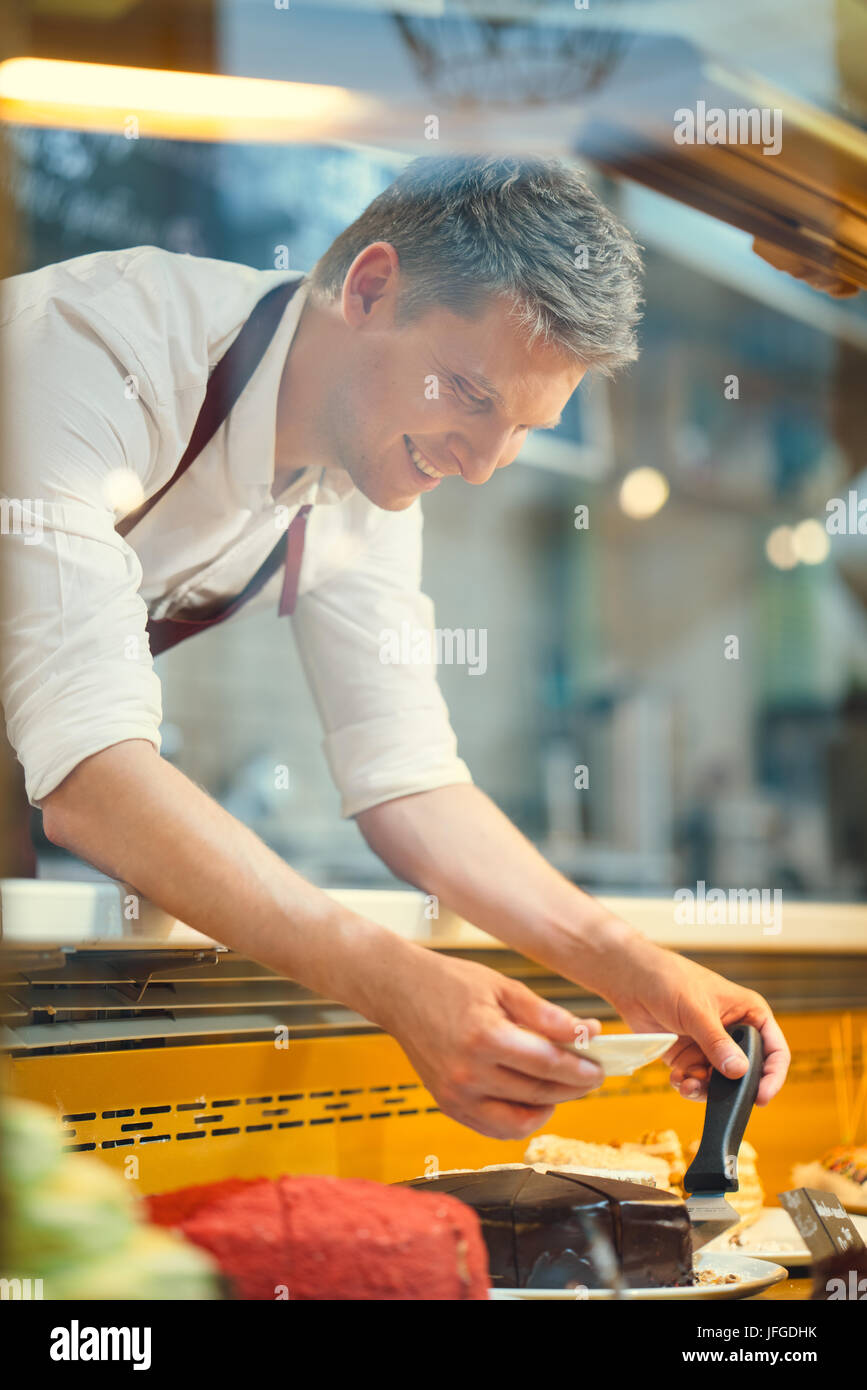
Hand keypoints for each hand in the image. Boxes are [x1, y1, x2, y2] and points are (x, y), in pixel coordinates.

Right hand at [376, 946, 603, 1138]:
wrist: (399, 991)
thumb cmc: (450, 982)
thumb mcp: (503, 986)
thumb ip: (546, 1014)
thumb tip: (587, 1033)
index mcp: (485, 1037)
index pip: (548, 1064)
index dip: (581, 1069)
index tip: (600, 1068)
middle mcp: (468, 1073)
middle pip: (538, 1093)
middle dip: (572, 1087)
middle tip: (590, 1075)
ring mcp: (455, 1095)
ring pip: (520, 1121)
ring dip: (549, 1106)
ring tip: (561, 1086)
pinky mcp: (448, 1105)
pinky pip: (495, 1128)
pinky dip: (520, 1118)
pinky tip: (531, 1097)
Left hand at [599, 939, 789, 1105]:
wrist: (632, 980)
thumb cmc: (669, 979)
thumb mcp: (696, 1010)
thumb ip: (716, 1042)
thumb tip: (740, 1071)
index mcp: (749, 1014)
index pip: (774, 1051)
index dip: (773, 1076)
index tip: (761, 1098)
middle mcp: (734, 1034)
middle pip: (747, 1074)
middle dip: (732, 1089)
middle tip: (716, 1096)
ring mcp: (711, 1048)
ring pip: (720, 1084)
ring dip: (705, 1091)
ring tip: (687, 1086)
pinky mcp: (689, 1057)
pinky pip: (696, 1082)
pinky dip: (688, 1086)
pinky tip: (676, 1079)